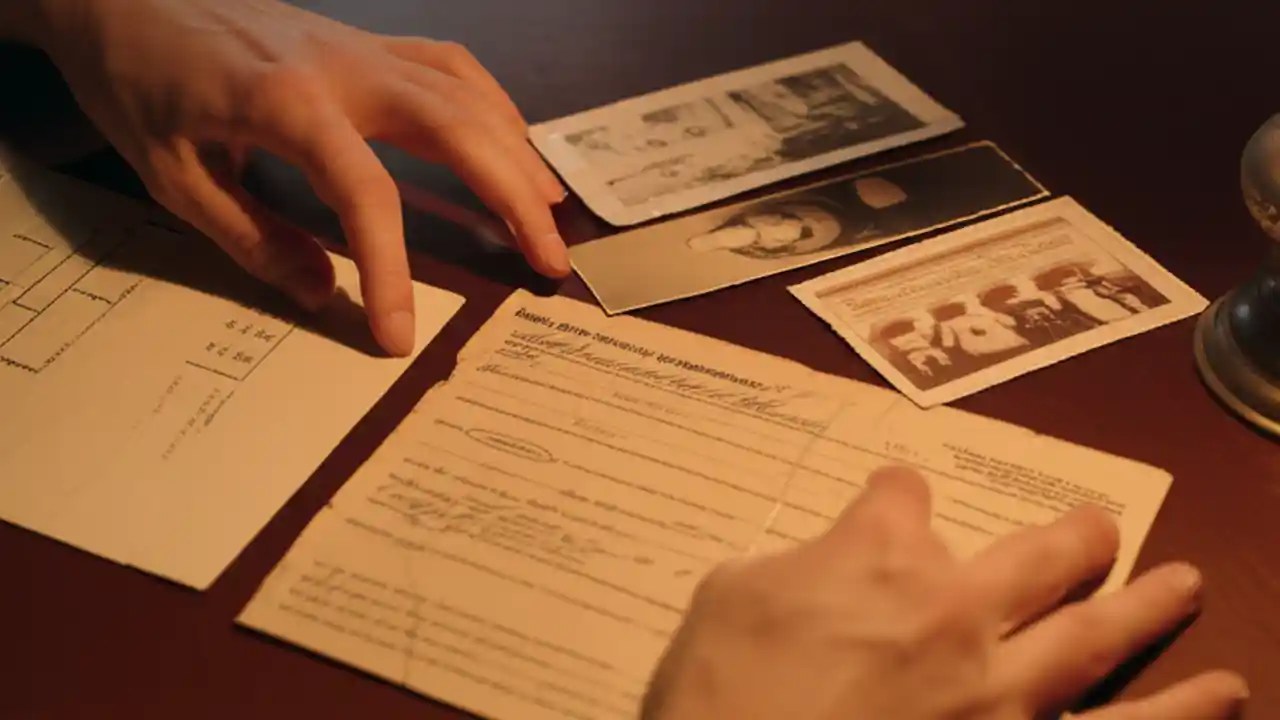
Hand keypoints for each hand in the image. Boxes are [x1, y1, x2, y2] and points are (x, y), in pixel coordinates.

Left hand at [26, 0, 567, 355]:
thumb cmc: (137, 84)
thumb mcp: (171, 175)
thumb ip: (250, 235)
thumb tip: (320, 292)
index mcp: (286, 103)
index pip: (365, 193)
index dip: (390, 269)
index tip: (400, 335)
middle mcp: (343, 68)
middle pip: (454, 127)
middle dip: (512, 197)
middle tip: (550, 261)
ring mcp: (362, 47)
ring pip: (466, 91)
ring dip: (518, 151)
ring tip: (550, 212)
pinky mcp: (367, 42)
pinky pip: (451, 66)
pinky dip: (495, 108)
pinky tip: (511, 146)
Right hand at [643, 467, 1247, 719]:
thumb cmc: (716, 691)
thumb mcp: (724, 599)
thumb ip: (790, 566)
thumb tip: (821, 566)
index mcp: (877, 555)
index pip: (901, 493)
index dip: (899, 494)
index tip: (898, 500)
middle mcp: (955, 610)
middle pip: (1038, 554)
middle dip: (1073, 537)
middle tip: (1101, 532)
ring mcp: (997, 692)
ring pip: (1097, 640)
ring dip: (1149, 611)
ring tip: (1188, 587)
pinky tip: (1220, 698)